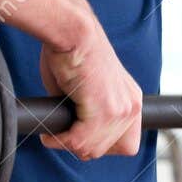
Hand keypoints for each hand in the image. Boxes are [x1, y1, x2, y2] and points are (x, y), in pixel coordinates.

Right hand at [37, 23, 142, 159]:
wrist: (72, 31)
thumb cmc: (72, 51)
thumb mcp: (87, 88)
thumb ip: (87, 112)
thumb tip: (72, 129)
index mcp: (131, 99)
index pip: (126, 143)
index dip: (100, 145)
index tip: (79, 136)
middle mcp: (132, 106)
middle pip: (107, 150)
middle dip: (80, 146)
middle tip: (60, 135)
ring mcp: (120, 110)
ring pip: (92, 148)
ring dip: (67, 144)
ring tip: (52, 133)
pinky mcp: (104, 110)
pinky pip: (80, 141)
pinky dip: (60, 141)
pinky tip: (49, 134)